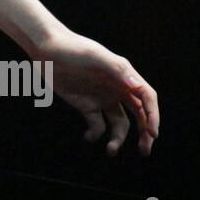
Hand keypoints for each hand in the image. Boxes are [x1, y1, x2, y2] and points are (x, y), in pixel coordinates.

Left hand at [32, 28, 159, 156]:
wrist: (46, 49)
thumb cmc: (72, 48)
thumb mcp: (95, 56)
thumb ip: (117, 70)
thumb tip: (137, 86)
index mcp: (124, 75)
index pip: (146, 98)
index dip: (153, 116)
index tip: (152, 134)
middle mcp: (117, 88)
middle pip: (139, 114)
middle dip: (144, 133)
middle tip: (144, 151)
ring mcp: (102, 97)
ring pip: (119, 123)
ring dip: (118, 139)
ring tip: (111, 150)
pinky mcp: (86, 105)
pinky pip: (97, 125)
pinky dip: (95, 134)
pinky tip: (88, 137)